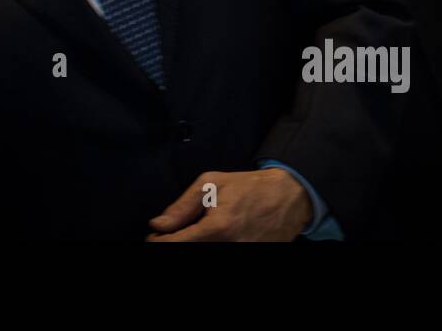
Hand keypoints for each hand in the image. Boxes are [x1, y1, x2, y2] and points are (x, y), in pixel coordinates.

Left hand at [146, 168, 312, 241]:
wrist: (288, 197)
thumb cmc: (247, 187)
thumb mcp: (211, 184)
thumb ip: (182, 207)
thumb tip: (158, 225)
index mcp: (218, 227)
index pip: (176, 244)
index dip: (159, 242)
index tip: (154, 237)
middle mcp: (231, 246)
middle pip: (189, 252)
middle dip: (176, 244)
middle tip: (172, 235)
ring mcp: (244, 254)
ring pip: (205, 254)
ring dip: (195, 245)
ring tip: (195, 234)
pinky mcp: (255, 257)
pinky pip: (225, 256)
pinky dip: (213, 247)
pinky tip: (212, 238)